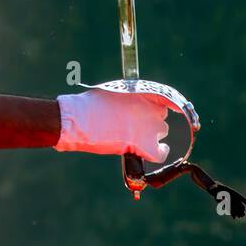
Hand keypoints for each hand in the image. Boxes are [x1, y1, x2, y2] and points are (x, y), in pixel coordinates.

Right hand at [53, 87, 171, 161]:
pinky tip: (156, 151)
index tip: (164, 109)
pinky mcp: (146, 145)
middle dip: (150, 120)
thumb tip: (127, 106)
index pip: (164, 98)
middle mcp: (151, 109)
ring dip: (152, 134)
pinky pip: (161, 152)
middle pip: (160, 116)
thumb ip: (126, 98)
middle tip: (135, 124)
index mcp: (143, 93)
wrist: (81, 119)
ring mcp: (150, 127)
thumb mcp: (113, 92)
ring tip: (137, 137)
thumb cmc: (90, 105)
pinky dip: (160, 152)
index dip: (164, 105)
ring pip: (161, 132)